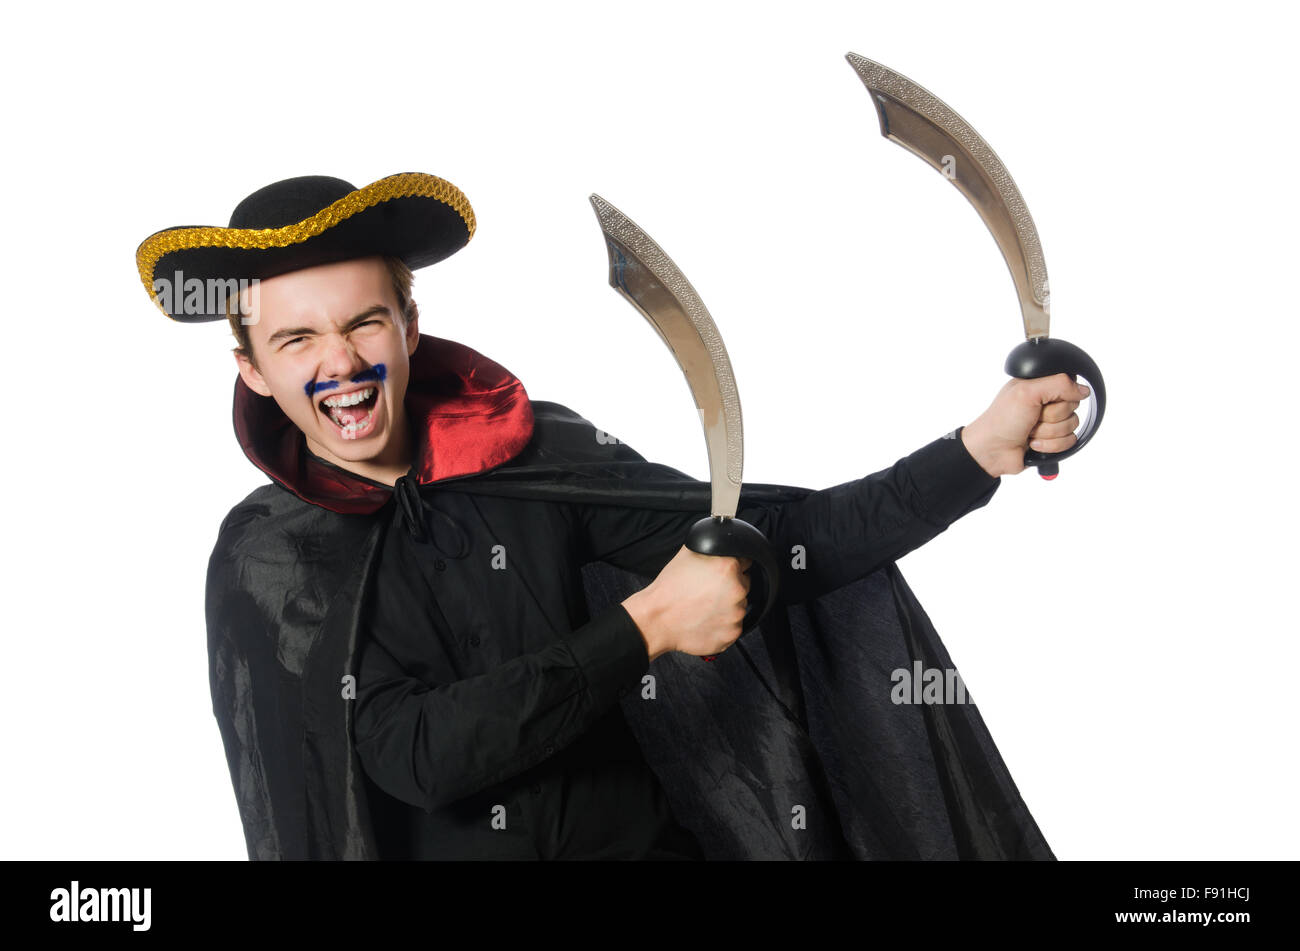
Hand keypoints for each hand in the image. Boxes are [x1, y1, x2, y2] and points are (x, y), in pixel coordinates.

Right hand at [621, 547, 751, 660]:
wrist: (657, 618)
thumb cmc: (670, 588)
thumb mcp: (688, 553)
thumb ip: (711, 547)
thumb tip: (723, 543)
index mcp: (728, 567)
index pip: (746, 562)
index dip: (733, 566)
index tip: (721, 573)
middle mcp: (737, 590)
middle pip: (744, 584)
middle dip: (731, 586)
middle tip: (709, 591)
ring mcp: (736, 614)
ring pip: (739, 606)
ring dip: (727, 606)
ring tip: (705, 606)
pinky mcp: (732, 633)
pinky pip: (733, 626)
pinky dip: (723, 624)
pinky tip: (706, 619)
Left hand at [960, 373, 1091, 477]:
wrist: (992, 450)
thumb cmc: (1002, 420)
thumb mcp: (1028, 393)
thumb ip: (1059, 384)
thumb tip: (1084, 390)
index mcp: (1040, 385)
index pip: (1069, 386)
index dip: (1059, 396)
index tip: (1043, 401)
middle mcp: (1046, 402)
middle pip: (1072, 407)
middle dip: (1052, 417)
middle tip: (1032, 418)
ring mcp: (1050, 422)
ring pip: (1072, 426)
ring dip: (1048, 432)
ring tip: (1029, 432)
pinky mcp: (1053, 440)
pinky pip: (1069, 441)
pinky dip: (1050, 445)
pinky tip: (1033, 443)